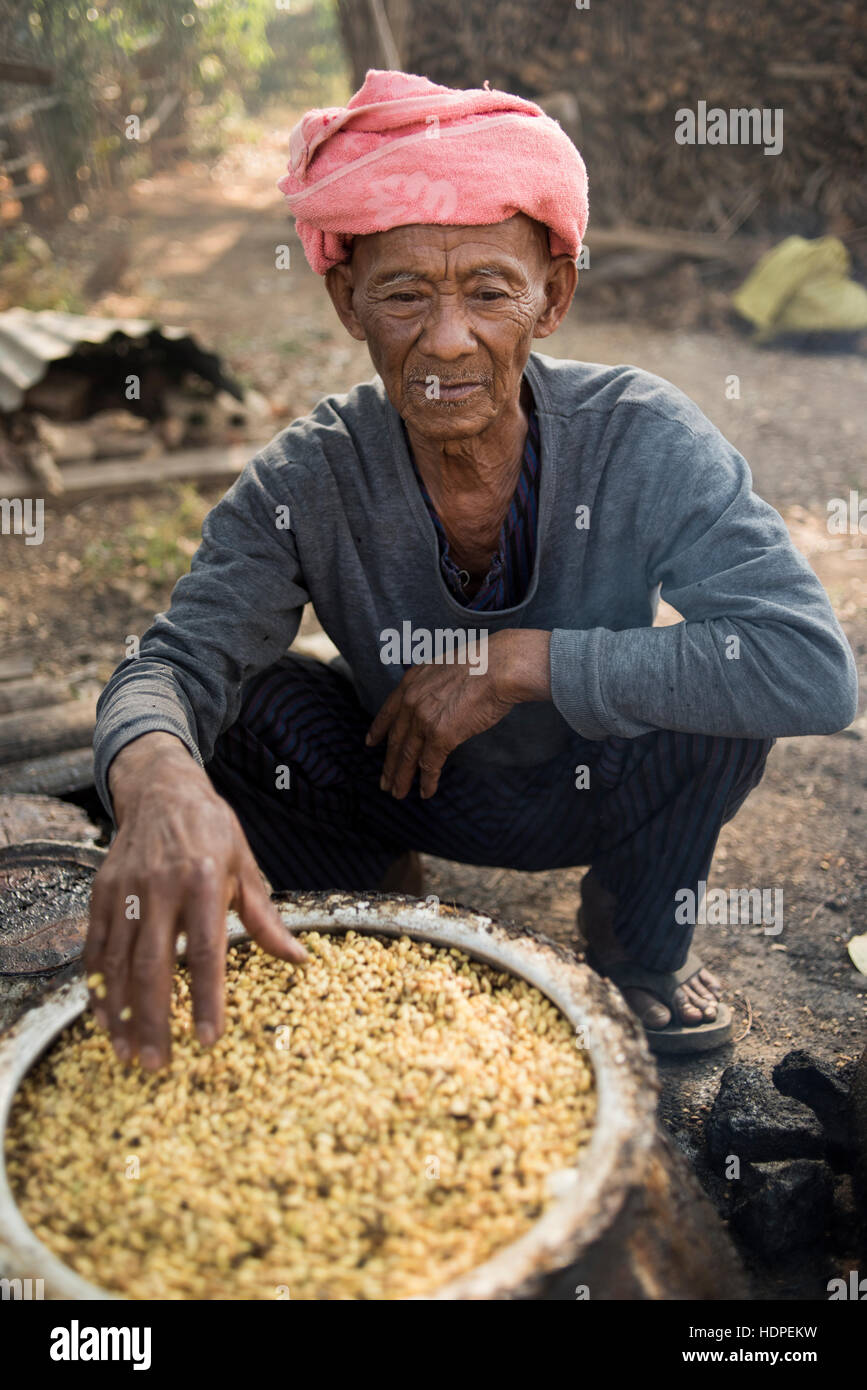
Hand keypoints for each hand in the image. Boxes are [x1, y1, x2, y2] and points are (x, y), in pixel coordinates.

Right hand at [86, 732, 305, 1070]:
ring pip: (118, 962)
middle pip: (153, 966)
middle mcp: (161, 887)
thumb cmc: (210, 830)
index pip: (206, 950)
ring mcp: (126, 890)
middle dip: (154, 1019)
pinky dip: (97, 986)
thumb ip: (265, 918)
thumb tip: (298, 959)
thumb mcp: (246, 865)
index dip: (207, 998)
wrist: (161, 789)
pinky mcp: (102, 892)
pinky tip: (105, 1016)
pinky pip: (96, 947)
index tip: (208, 1039)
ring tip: (128, 1052)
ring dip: (122, 1012)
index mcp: (205, 881)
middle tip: (157, 1064)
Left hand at [366, 629, 551, 799]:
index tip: (370, 742)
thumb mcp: (446, 666)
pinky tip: (425, 793)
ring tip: (397, 793)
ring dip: (401, 778)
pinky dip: (427, 781)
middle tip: (383, 781)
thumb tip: (441, 697)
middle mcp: (412, 701)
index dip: (378, 729)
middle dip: (389, 764)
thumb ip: (436, 684)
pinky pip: (430, 765)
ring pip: (407, 756)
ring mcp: (424, 719)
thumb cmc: (485, 663)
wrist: (499, 666)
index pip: (388, 711)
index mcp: (412, 682)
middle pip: (396, 739)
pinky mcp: (441, 735)